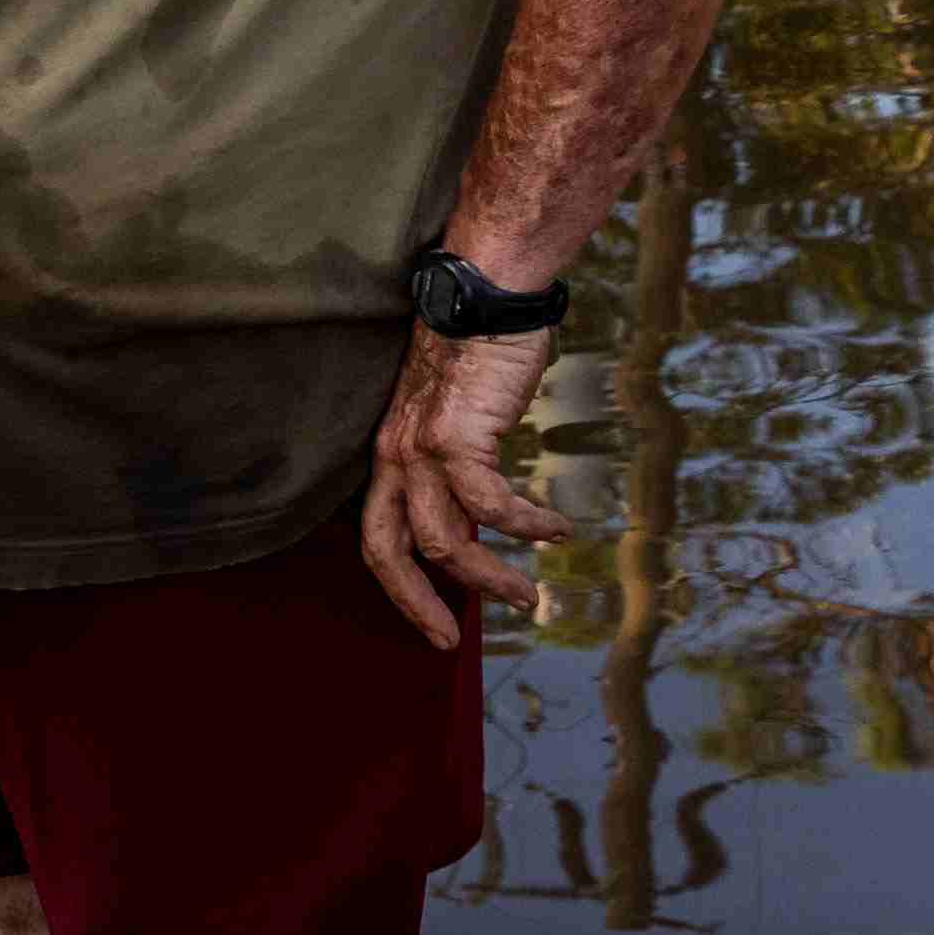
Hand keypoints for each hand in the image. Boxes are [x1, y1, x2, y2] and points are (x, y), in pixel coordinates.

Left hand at [355, 314, 574, 647]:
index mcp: (389, 454)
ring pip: (447, 542)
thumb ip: (457, 465)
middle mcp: (395, 456)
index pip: (378, 535)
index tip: (432, 618)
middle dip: (418, 604)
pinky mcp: (456, 437)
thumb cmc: (480, 352)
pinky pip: (491, 506)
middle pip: (389, 552)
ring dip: (491, 578)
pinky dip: (526, 527)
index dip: (400, 585)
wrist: (487, 295)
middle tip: (450, 639)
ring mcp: (421, 448)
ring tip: (529, 594)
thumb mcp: (455, 418)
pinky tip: (555, 531)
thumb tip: (484, 511)